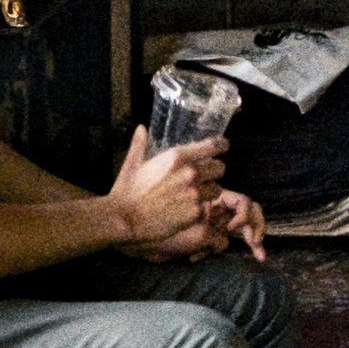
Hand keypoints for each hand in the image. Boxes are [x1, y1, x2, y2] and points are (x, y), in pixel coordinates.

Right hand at [101, 134, 237, 256]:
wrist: (125, 219)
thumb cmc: (127, 191)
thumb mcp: (132, 164)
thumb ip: (140, 144)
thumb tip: (142, 128)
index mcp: (177, 156)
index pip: (213, 145)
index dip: (221, 146)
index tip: (223, 147)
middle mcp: (190, 172)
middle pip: (220, 168)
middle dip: (213, 172)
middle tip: (203, 178)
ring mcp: (195, 193)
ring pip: (217, 189)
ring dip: (209, 190)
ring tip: (195, 195)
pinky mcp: (196, 212)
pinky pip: (207, 206)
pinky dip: (201, 208)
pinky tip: (188, 209)